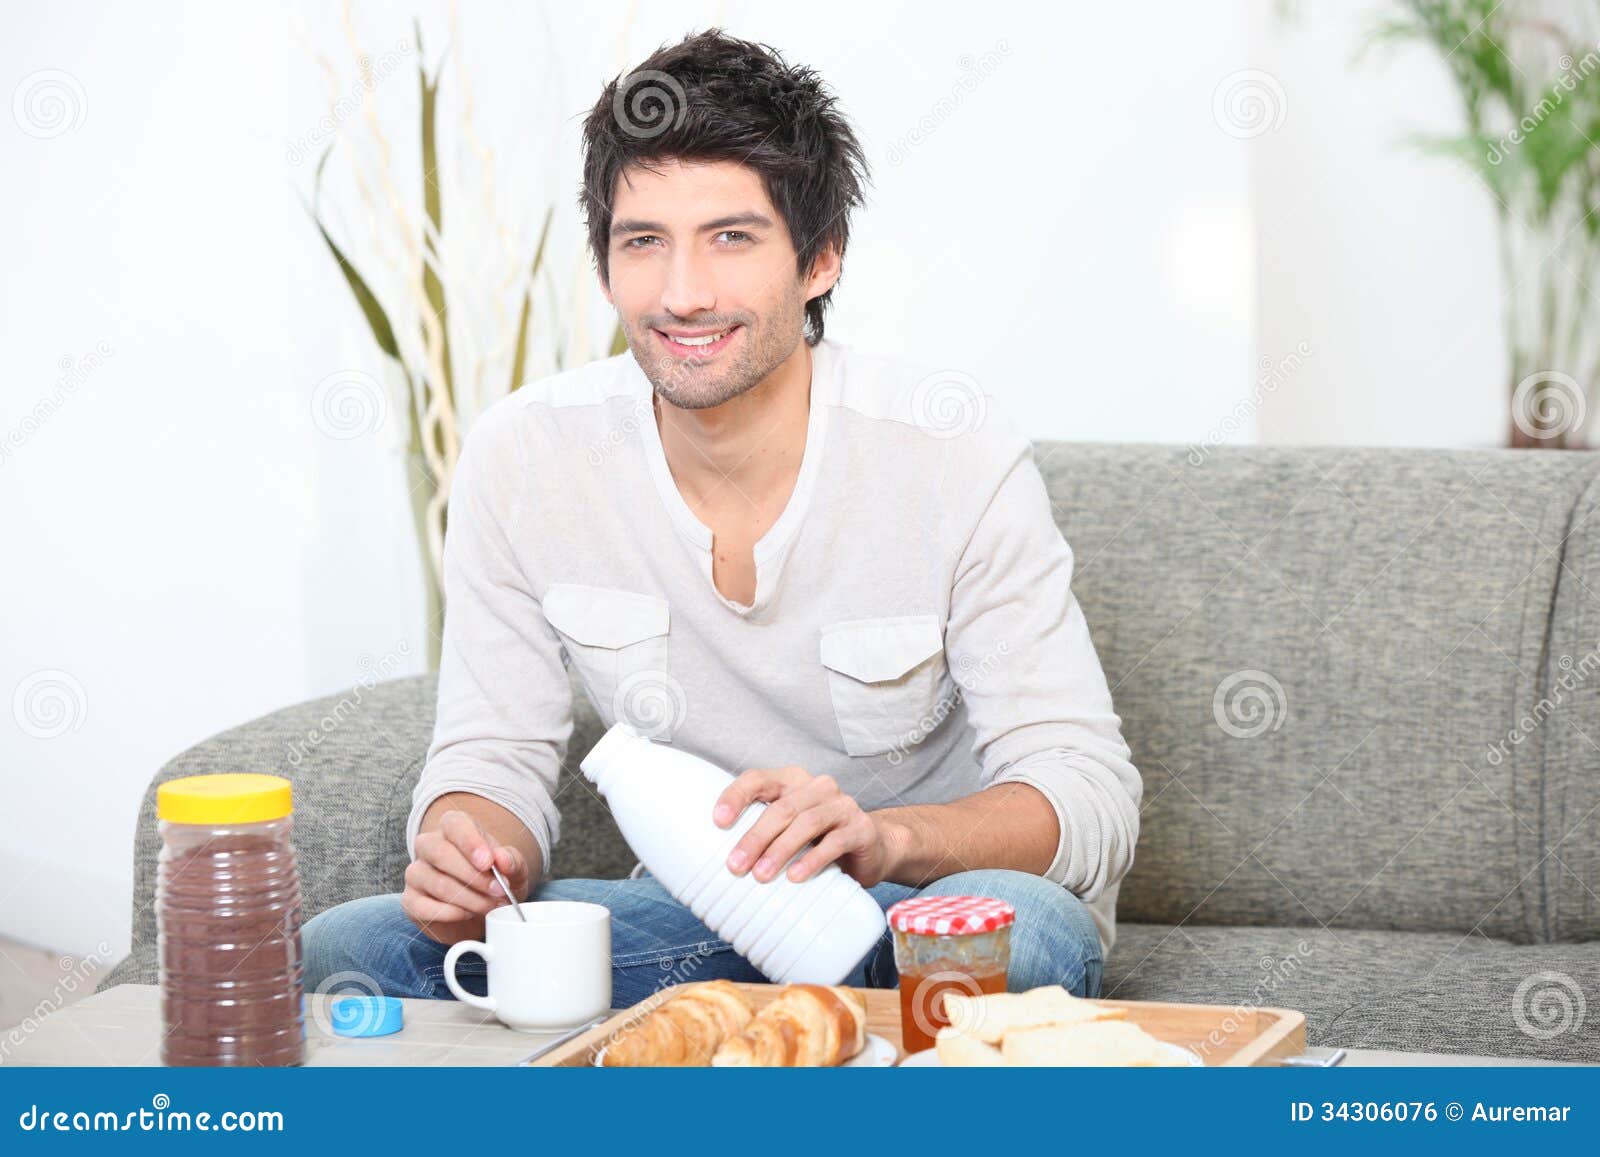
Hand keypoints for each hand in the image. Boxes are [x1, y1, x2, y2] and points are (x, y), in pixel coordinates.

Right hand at [402, 809, 530, 944]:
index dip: (470, 843)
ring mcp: (416, 873)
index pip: (454, 824)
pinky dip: (449, 913)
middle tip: (498, 891)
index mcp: (453, 827)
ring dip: (469, 898)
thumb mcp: (513, 869)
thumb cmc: (495, 880)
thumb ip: (511, 861)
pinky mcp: (410, 900)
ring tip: (490, 906)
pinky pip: (422, 907)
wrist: (481, 911)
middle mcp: (428, 845)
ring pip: (437, 883)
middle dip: (473, 876)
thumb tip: (503, 860)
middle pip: (441, 853)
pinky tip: (466, 914)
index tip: (488, 863)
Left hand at [712, 766, 895, 887]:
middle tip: (735, 866)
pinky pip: (834, 842)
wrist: (873, 847)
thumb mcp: (789, 830)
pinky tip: (795, 877)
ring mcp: (842, 806)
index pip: (757, 779)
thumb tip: (718, 861)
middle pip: (781, 807)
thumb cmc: (820, 839)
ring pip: (806, 823)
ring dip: (779, 850)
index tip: (717, 822)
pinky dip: (812, 860)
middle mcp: (817, 787)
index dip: (736, 796)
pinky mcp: (861, 829)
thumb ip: (762, 832)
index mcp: (792, 781)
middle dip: (755, 838)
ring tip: (761, 875)